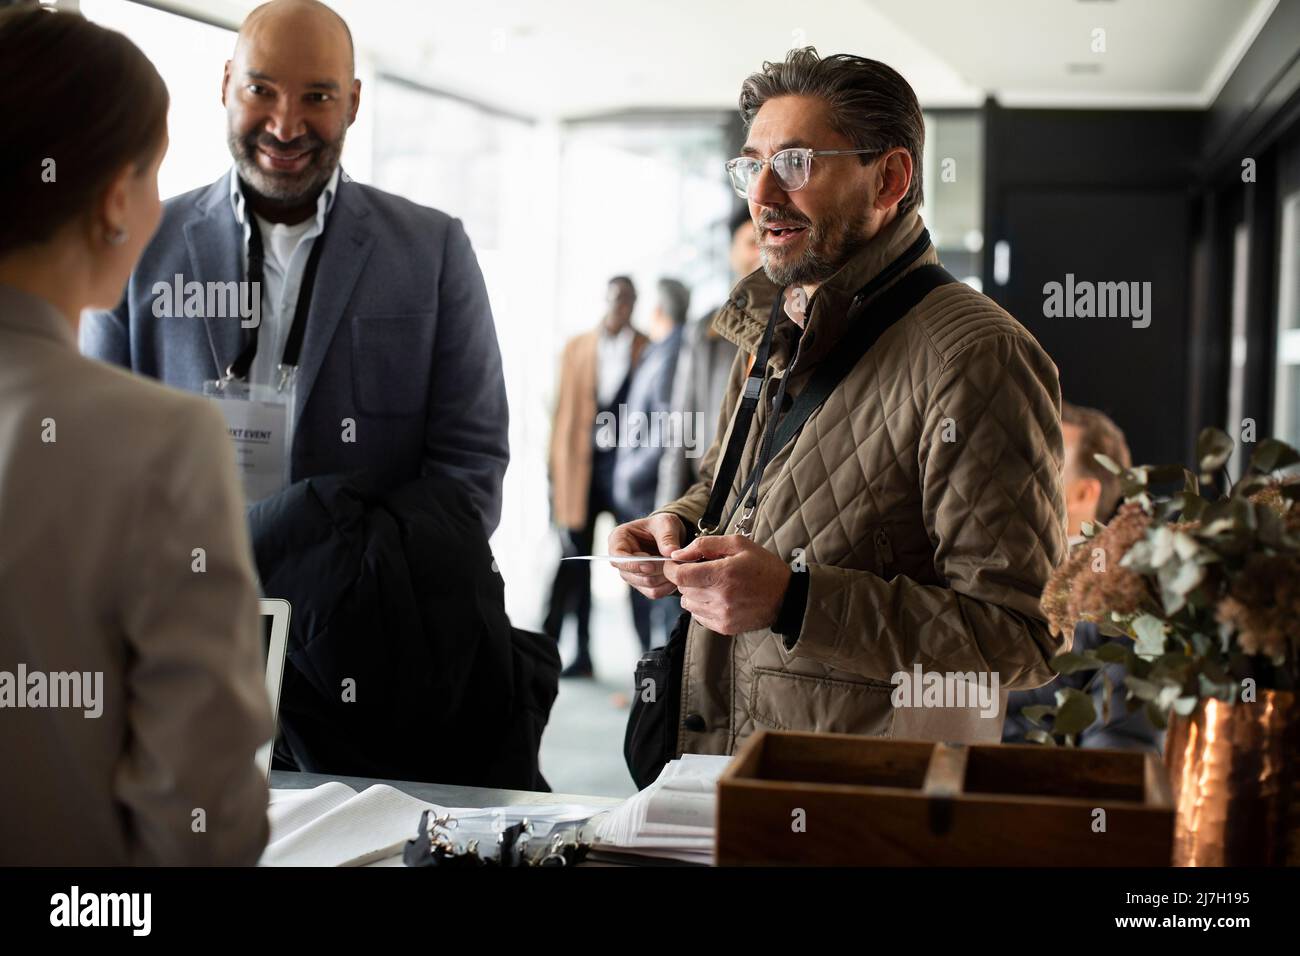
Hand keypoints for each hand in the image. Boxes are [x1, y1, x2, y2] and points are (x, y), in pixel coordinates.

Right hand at [610, 513, 686, 598]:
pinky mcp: (642, 585)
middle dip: (655, 570)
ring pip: (645, 584)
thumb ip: (667, 537)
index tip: (650, 565)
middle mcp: (621, 560)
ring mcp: (630, 574)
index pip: (617, 558)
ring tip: (677, 567)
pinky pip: (654, 592)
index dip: (631, 564)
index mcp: (618, 540)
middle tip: (673, 563)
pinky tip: (676, 576)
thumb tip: (670, 553)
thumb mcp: (666, 523)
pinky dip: (667, 587)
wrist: (670, 536)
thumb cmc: (662, 526)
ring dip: (663, 578)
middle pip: (632, 574)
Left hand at [662, 535, 791, 635]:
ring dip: (693, 592)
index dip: (672, 568)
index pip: (680, 576)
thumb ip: (704, 545)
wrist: (786, 596)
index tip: (676, 563)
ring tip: (711, 584)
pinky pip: (698, 616)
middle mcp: (720, 598)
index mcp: (723, 575)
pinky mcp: (724, 627)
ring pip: (687, 604)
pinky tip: (717, 597)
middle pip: (682, 589)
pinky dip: (701, 606)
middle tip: (702, 570)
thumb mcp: (738, 544)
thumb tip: (678, 553)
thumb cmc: (762, 566)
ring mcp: (722, 615)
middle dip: (686, 577)